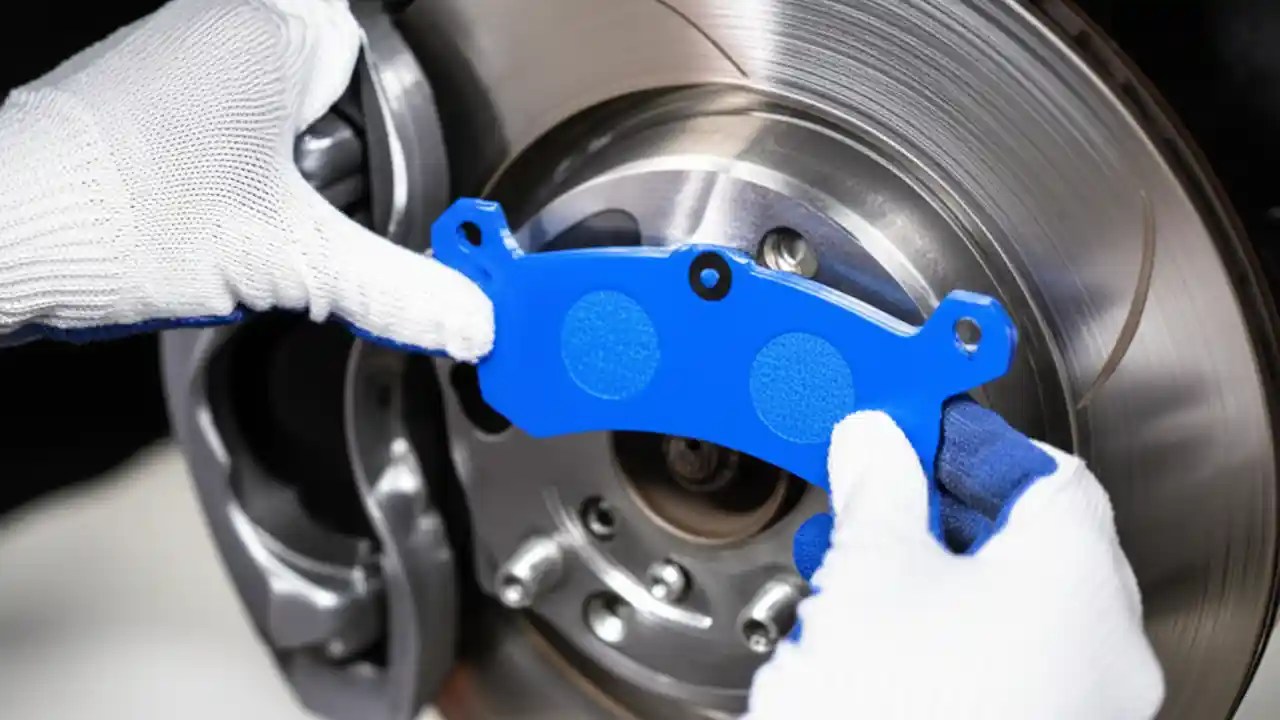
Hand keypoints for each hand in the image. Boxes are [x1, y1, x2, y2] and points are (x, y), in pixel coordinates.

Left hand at [0, 0, 491, 358]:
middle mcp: (224, 18)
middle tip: (305, 209)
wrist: (0, 238)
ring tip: (250, 212)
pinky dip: (236, 164)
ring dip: (281, 165)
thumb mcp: (289, 263)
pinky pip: (226, 114)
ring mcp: (176, 48)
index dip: (388, 137)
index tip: (370, 187)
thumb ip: (397, 291)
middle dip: (332, 158)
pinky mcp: (142, 90)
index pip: (385, 65)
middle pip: (334, 89)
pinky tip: (210, 209)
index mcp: (277, 29)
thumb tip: (473, 320)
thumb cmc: (125, 217)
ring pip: (278, 103)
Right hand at [747, 402, 1164, 719]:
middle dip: (946, 512)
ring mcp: (1083, 709)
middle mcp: (1105, 649)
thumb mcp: (869, 572)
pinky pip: (1015, 667)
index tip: (913, 438)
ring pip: (1023, 609)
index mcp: (1079, 581)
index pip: (1050, 474)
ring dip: (946, 575)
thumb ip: (880, 487)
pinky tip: (887, 640)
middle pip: (1040, 541)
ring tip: (863, 573)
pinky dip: (959, 637)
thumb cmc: (893, 713)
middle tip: (879, 501)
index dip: (973, 446)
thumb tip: (876, 442)